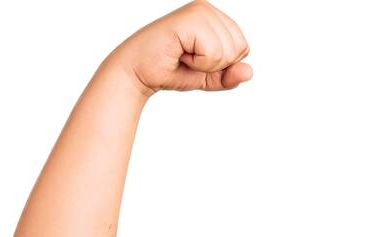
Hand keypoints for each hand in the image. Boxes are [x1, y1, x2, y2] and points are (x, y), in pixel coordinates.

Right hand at [108, 0, 250, 95]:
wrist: (138, 73)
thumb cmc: (172, 70)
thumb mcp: (210, 77)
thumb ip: (231, 75)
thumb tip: (249, 71)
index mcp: (214, 16)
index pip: (243, 47)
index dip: (223, 64)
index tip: (197, 58)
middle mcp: (207, 8)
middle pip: (240, 48)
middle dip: (216, 64)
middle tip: (188, 57)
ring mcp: (199, 10)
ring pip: (228, 51)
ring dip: (206, 64)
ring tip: (183, 54)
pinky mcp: (189, 19)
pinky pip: (214, 53)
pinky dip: (199, 63)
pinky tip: (180, 53)